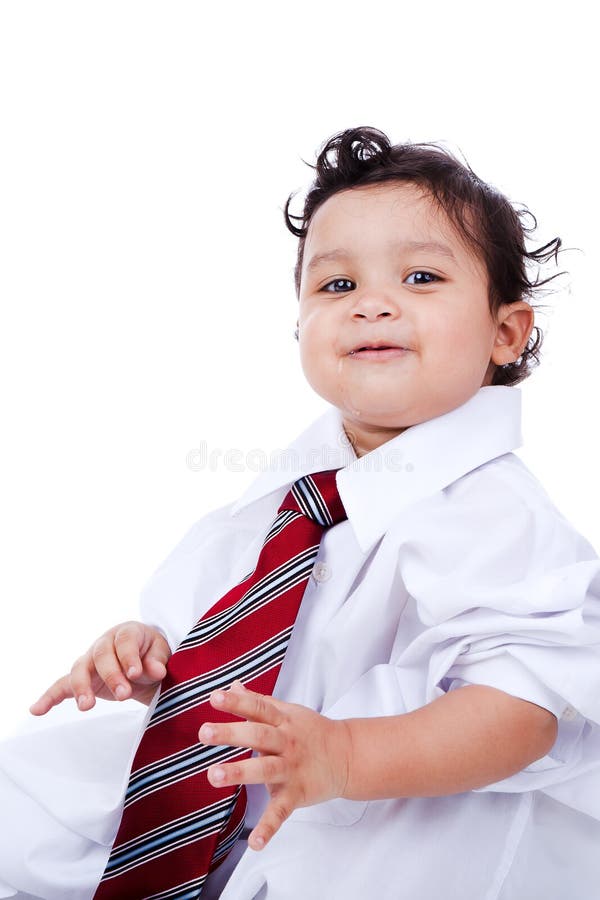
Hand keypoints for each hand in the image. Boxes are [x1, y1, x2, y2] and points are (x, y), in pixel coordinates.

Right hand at [30, 621, 170, 714]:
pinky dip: (48, 698)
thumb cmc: (153, 654)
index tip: (136, 673)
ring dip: (82, 687)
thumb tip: (155, 670)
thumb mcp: (163, 653)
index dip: (129, 657)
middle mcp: (104, 644)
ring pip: (79, 669)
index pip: (124, 642)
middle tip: (123, 694)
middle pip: (101, 656)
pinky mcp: (81, 679)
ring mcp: (89, 661)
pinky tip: (36, 710)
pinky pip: (61, 687)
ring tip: (87, 706)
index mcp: (126, 632)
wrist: (145, 663)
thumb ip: (158, 660)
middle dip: (111, 675)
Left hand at [198, 681, 350, 850]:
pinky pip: (281, 812)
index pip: (258, 707)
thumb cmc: (311, 732)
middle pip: (258, 735)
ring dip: (240, 772)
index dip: (236, 702)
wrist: (348, 755)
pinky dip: (269, 827)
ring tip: (213, 775)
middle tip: (203, 733)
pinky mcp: (297, 794)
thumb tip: (233, 685)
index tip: (214, 697)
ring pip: (265, 770)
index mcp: (282, 720)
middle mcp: (286, 742)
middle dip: (231, 734)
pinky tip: (254, 843)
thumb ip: (258, 702)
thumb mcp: (287, 712)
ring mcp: (291, 769)